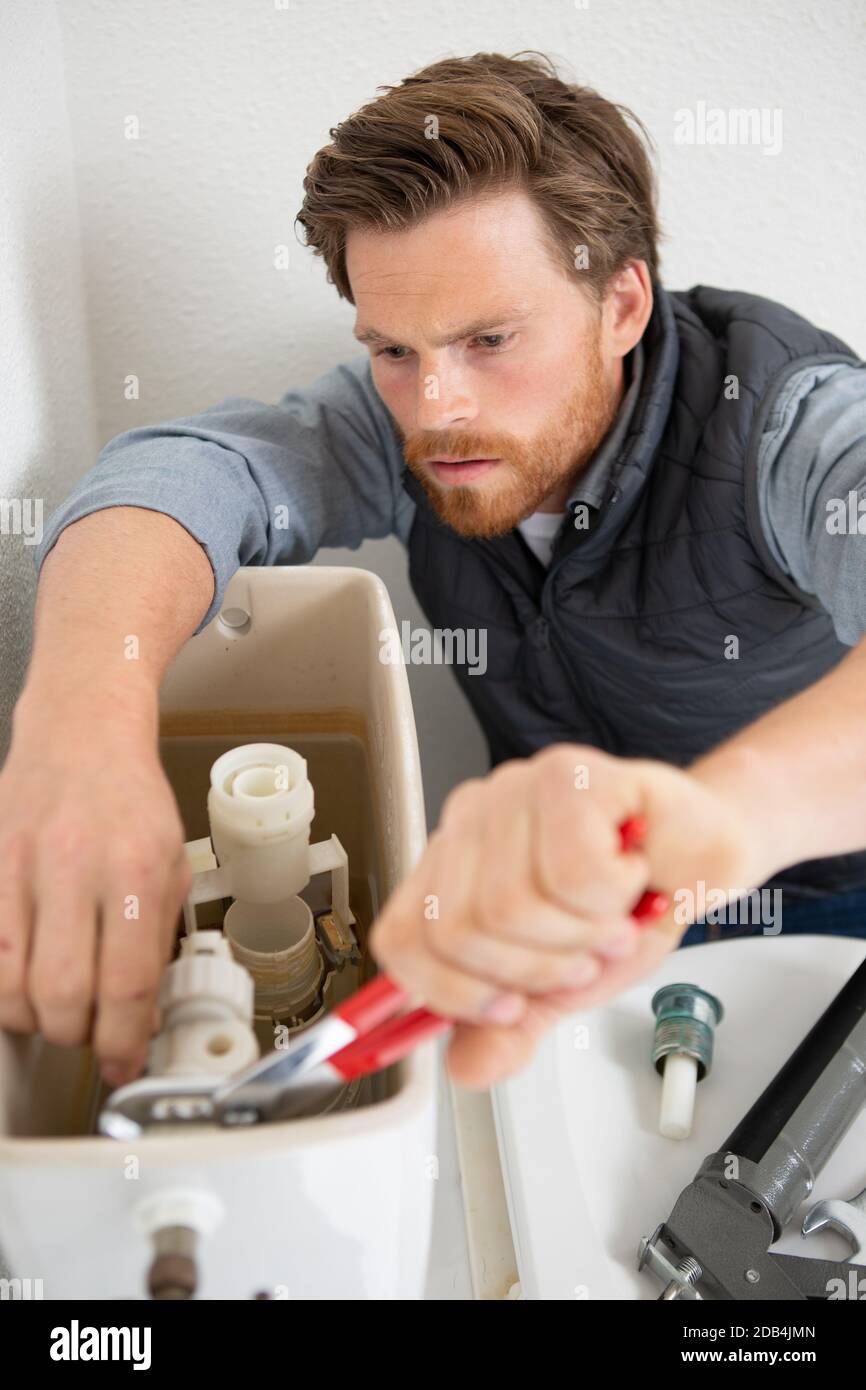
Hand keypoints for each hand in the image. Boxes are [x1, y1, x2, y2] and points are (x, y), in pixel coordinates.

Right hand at [0, 693, 191, 1086]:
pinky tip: (21, 985)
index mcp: (139, 869)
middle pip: (63, 992)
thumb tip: (144, 1015)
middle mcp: (79, 867)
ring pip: (12, 982)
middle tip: (90, 1034)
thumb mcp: (171, 861)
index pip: (127, 981)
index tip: (124, 1063)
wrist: (80, 731)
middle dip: (76, 1035)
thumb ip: (158, 939)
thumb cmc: (130, 798)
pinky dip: (1, 986)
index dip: (123, 1040)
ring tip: (56, 1012)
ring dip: (34, 1019)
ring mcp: (25, 866)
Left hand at [369, 744, 772, 1087]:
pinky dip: (615, 895)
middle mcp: (471, 822)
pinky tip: (630, 873)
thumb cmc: (634, 904)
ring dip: (583, 933)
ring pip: (510, 904)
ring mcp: (513, 791)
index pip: (401, 937)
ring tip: (612, 917)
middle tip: (585, 954)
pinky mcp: (567, 774)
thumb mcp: (565, 981)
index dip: (451, 991)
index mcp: (454, 867)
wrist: (705, 854)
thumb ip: (512, 1023)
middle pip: (457, 929)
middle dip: (537, 968)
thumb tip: (465, 1067)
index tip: (509, 1004)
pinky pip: (570, 872)